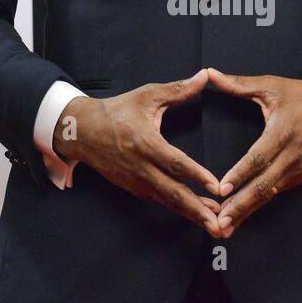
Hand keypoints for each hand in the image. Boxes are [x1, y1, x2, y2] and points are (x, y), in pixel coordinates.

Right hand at [53, 68, 223, 235]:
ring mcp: (137, 182)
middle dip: (198, 210)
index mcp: (146, 144)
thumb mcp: (147, 96)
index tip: (217, 187)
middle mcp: (142, 168)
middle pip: (174, 194)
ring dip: (193, 214)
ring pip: (169, 203)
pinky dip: (180, 210)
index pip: (176, 163)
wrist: (82, 131)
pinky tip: (198, 214)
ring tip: (216, 226)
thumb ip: (178, 89)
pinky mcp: (135, 189)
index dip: (197, 176)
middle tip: (220, 224)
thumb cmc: (116, 112)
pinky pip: (161, 202)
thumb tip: (205, 76)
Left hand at [206, 68, 301, 236]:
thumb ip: (239, 84)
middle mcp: (291, 156)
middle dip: (240, 206)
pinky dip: (257, 206)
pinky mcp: (299, 176)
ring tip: (225, 228)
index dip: (240, 174)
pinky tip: (241, 216)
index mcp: (283, 132)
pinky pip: (275, 193)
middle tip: (219, 222)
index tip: (222, 189)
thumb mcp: (273, 86)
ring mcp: (297, 170)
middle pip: (263, 186)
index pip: (258, 157)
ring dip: (246, 212)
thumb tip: (210, 74)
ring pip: (268, 195)